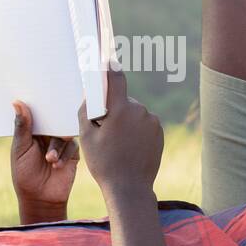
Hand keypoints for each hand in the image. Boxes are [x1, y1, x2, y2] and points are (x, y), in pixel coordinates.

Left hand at [10, 100, 77, 222]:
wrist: (41, 198)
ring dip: (57, 146)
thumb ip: (22, 127)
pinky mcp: (73, 152)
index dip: (39, 106)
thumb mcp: (20, 149)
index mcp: (33, 131)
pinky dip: (65, 154)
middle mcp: (48, 134)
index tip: (41, 96)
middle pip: (54, 120)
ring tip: (50, 159)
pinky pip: (73, 145)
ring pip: (64, 133)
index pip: (38, 113)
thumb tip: (17, 103)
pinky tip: (57, 165)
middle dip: (53, 124)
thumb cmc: (25, 174)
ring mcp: (61, 143)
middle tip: (50, 129)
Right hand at [78, 69, 162, 197]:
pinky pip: (143, 124)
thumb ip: (86, 111)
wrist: (130, 188)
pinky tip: (129, 147)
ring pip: (133, 113)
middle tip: (104, 129)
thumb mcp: (87, 137)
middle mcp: (139, 111)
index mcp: (120, 109)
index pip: (116, 78)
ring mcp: (152, 122)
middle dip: (113, 109)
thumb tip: (90, 95)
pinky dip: (136, 130)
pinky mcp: (159, 132)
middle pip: (123, 100)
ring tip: (118, 144)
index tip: (107, 57)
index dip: (110, 67)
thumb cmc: (104, 163)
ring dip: (125, 121)